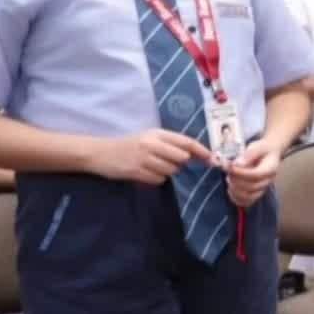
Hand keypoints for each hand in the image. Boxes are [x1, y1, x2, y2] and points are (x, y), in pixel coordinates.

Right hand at [94, 129, 215, 185]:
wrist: (100, 153)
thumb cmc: (129, 145)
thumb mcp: (149, 138)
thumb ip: (170, 144)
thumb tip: (194, 155)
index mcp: (156, 134)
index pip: (186, 142)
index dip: (201, 151)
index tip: (212, 159)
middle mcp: (151, 144)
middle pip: (181, 158)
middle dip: (179, 163)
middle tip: (165, 161)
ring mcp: (144, 158)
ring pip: (171, 171)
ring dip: (166, 172)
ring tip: (151, 166)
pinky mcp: (136, 171)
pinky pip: (158, 180)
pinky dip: (155, 179)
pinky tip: (144, 172)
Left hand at [225, 139, 280, 207]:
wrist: (269, 153)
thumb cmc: (262, 149)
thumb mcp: (257, 146)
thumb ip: (249, 154)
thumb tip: (237, 164)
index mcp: (270, 169)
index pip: (256, 175)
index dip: (240, 173)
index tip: (229, 166)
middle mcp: (268, 181)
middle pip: (252, 187)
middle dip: (236, 180)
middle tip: (227, 171)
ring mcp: (263, 189)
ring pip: (249, 197)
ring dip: (235, 190)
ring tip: (229, 179)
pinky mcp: (256, 193)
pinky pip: (247, 202)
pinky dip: (237, 199)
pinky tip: (230, 190)